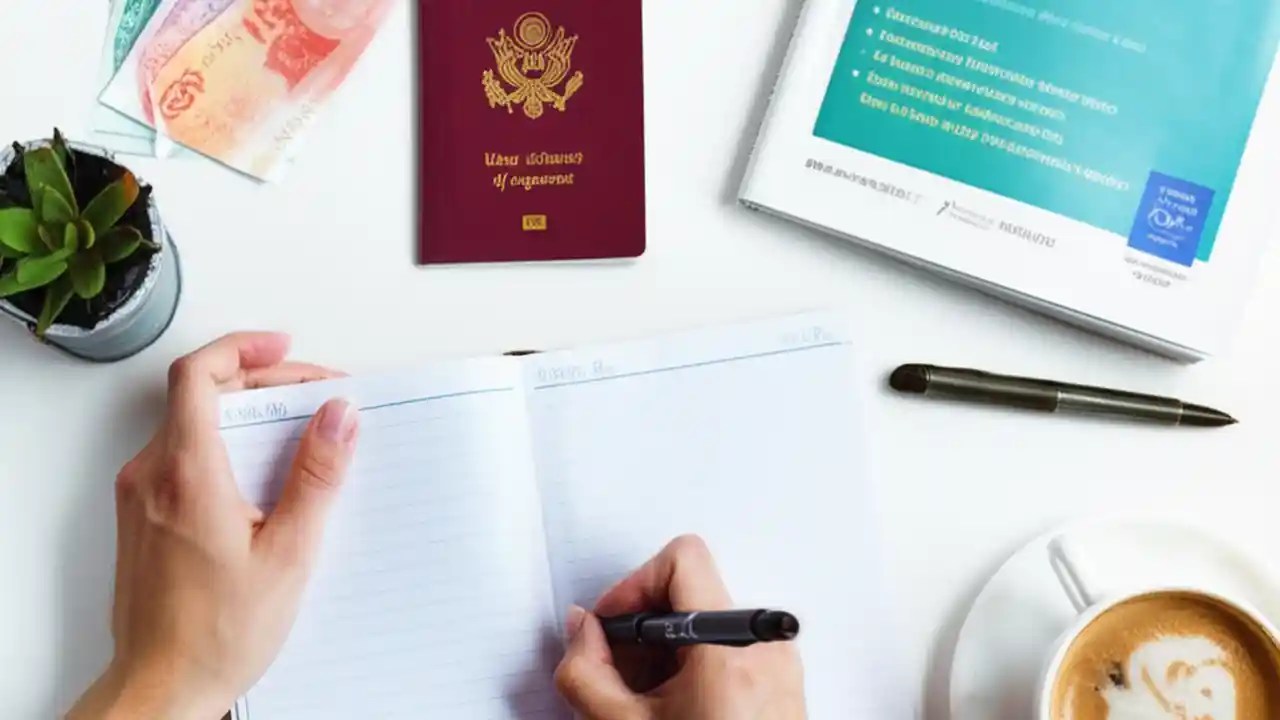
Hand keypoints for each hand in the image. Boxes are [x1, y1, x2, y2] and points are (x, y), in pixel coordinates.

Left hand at [68, 333, 359, 719]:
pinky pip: (181, 456)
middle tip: (311, 394)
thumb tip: (337, 416)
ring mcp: (141, 496)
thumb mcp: (288, 552)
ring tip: (296, 431)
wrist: (162, 686)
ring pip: (189, 423)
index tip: (283, 346)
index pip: (198, 374)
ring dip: (243, 412)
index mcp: (186, 474)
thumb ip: (315, 476)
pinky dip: (223, 444)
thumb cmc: (217, 633)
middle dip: (260, 380)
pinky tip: (262, 471)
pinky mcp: (143, 516)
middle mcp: (152, 476)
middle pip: (199, 393)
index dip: (242, 347)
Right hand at [555, 535, 806, 719]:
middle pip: (691, 593)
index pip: (682, 558)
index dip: (633, 584)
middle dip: (643, 632)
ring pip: (707, 625)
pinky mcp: (784, 684)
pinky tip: (673, 712)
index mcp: (732, 646)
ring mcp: (780, 665)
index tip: (612, 624)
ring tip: (647, 705)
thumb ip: (586, 671)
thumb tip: (582, 628)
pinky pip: (729, 651)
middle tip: (618, 675)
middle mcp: (766, 645)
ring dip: (664, 656)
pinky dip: (691, 670)